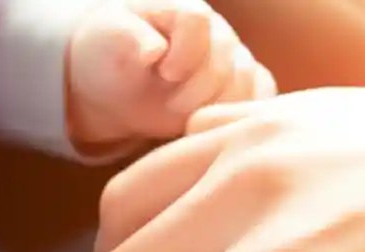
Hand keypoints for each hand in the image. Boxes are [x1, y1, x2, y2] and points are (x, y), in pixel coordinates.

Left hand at [67, 0, 275, 147]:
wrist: (112, 84)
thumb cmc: (108, 56)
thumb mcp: (106, 42)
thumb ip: (128, 40)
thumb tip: (153, 50)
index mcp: (181, 10)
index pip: (199, 22)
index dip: (184, 52)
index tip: (164, 72)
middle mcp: (214, 31)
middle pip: (228, 56)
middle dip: (198, 88)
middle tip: (171, 106)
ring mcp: (231, 59)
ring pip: (246, 81)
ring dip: (218, 106)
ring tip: (187, 120)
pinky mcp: (237, 87)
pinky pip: (258, 98)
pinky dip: (239, 116)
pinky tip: (211, 127)